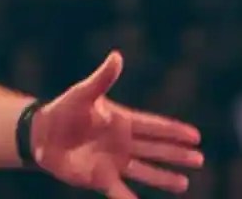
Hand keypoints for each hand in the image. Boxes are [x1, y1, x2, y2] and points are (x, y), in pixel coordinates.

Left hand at [31, 52, 203, 198]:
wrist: (41, 133)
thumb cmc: (63, 109)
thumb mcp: (83, 93)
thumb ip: (102, 78)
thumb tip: (117, 56)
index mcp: (121, 121)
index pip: (154, 126)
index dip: (174, 131)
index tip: (196, 136)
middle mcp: (122, 143)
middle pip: (155, 149)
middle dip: (176, 154)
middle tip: (199, 159)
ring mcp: (113, 161)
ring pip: (145, 171)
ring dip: (164, 178)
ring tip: (184, 184)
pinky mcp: (100, 177)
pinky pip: (120, 191)